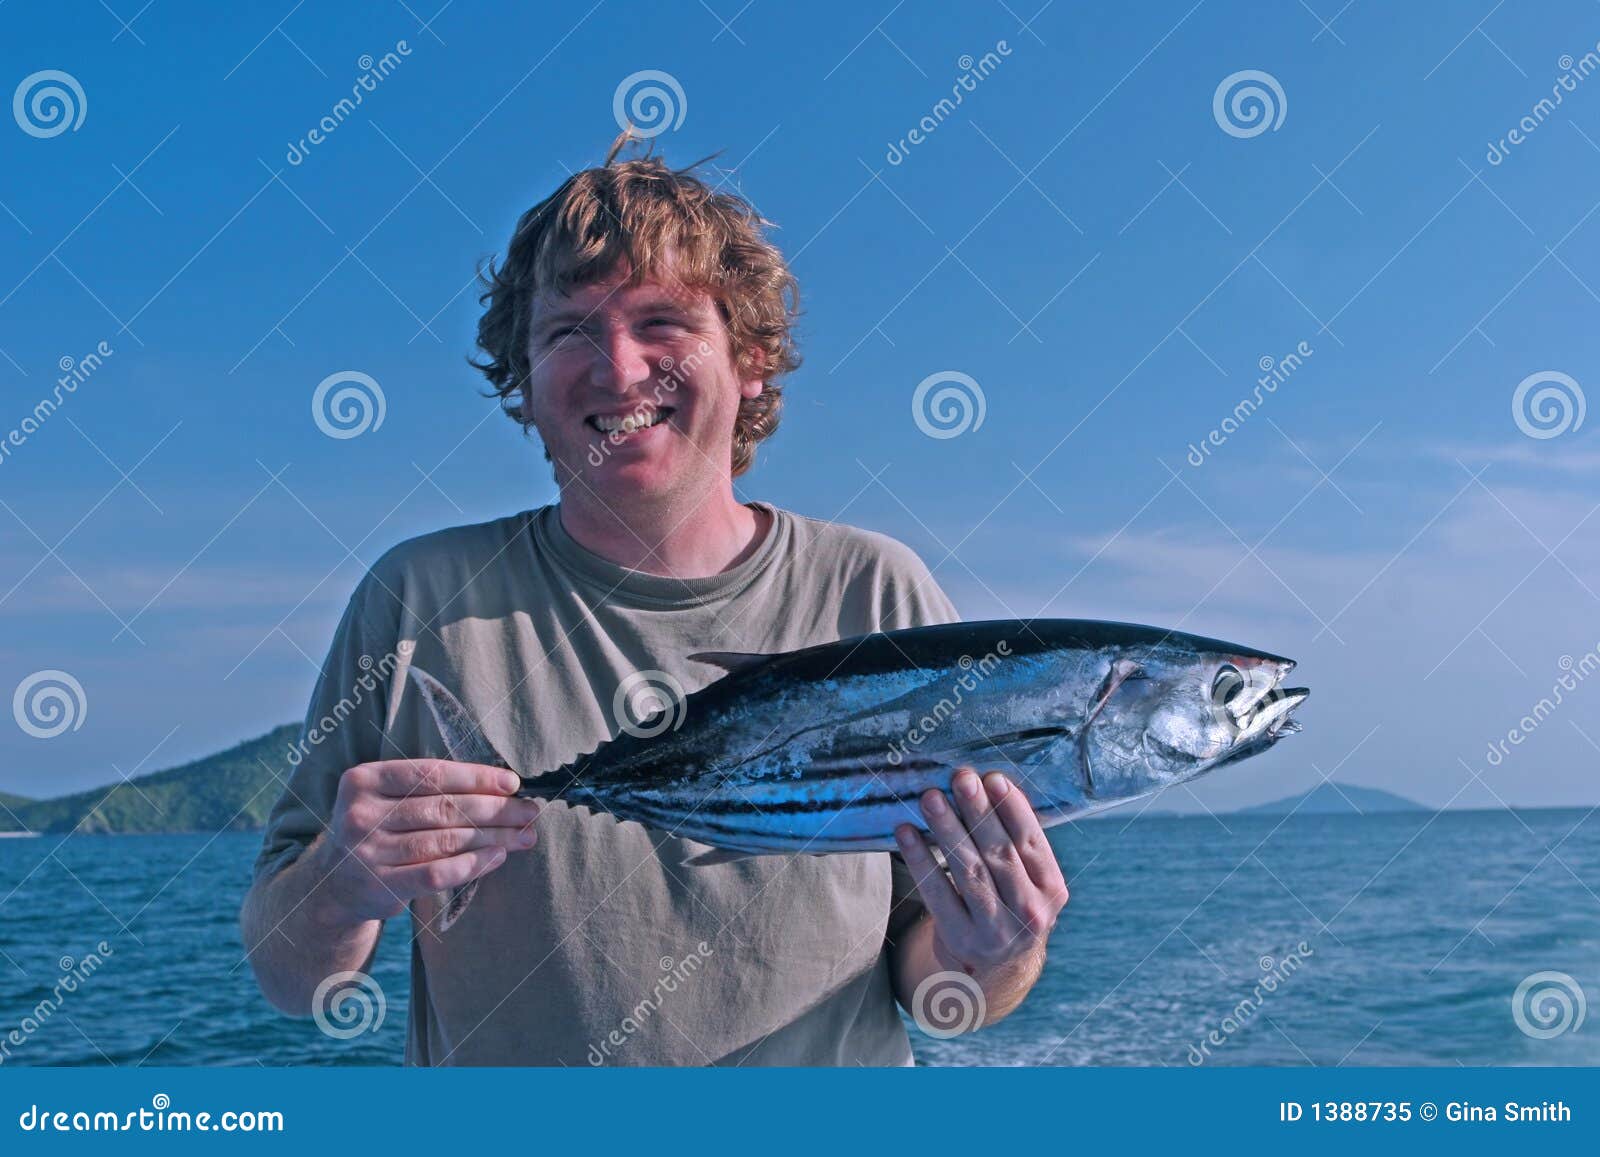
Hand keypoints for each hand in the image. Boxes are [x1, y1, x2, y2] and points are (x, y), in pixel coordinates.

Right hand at [313, 759, 541, 923]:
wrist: (334, 884)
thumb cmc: (378, 830)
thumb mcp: (386, 799)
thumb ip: (429, 790)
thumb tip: (502, 788)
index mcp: (365, 780)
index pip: (431, 774)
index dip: (476, 777)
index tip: (512, 783)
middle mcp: (361, 814)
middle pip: (443, 808)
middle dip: (495, 809)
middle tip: (529, 811)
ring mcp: (367, 852)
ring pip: (445, 840)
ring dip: (493, 837)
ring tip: (523, 835)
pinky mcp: (380, 886)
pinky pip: (437, 873)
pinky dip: (473, 864)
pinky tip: (497, 857)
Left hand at [895, 767, 1068, 982]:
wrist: (996, 968)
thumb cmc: (1010, 903)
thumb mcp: (1028, 880)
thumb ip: (1016, 842)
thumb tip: (991, 784)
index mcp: (1051, 890)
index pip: (1032, 843)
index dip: (1013, 810)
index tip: (993, 778)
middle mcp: (1029, 913)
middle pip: (1000, 854)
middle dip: (979, 813)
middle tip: (961, 779)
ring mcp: (995, 930)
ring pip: (969, 872)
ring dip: (948, 831)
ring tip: (931, 799)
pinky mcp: (960, 939)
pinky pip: (936, 893)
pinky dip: (920, 860)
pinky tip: (906, 833)